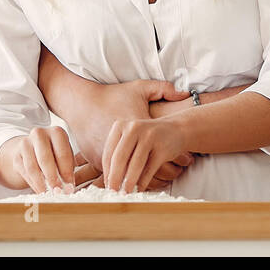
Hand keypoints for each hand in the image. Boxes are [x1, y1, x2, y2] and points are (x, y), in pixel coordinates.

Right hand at [4, 126, 78, 193]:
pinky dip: (33, 184)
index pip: (62, 153)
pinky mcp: (16, 156)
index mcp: (56, 132)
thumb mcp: (64, 154)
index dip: (66, 172)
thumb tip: (69, 186)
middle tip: (58, 192)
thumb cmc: (55, 153)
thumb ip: (67, 167)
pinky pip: (25, 173)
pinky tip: (40, 192)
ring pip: (32, 167)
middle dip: (52, 178)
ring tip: (48, 194)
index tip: (70, 186)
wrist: (33, 148)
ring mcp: (25, 144)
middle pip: (45, 159)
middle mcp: (39, 134)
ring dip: (41, 184)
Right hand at [73, 79, 191, 169]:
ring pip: (130, 175)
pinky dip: (124, 179)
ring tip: (162, 179)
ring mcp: (111, 152)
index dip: (176, 158)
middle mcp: (125, 143)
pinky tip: (136, 180)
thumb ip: (163, 89)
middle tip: (174, 176)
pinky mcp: (98, 159)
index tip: (186, 161)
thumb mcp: (139, 88)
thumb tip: (184, 93)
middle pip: (148, 167)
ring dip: (144, 181)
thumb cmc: (113, 95)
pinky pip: (115, 174)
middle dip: (163, 176)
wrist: (83, 102)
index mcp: (138, 128)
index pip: (161, 150)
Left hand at [101, 117, 188, 192]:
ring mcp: (149, 136)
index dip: (106, 171)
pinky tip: (139, 189)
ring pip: (135, 164)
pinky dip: (143, 182)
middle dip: (115, 178)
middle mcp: (134, 128)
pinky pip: (150, 168)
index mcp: (120, 125)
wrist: (176, 129)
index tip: (106, 185)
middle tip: (112, 192)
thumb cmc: (148, 138)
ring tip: (125, 193)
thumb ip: (119, 155)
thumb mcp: (130, 140)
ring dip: (129, 182)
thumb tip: (108, 181)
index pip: (109, 152)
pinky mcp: (162, 147)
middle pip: (120, 157)